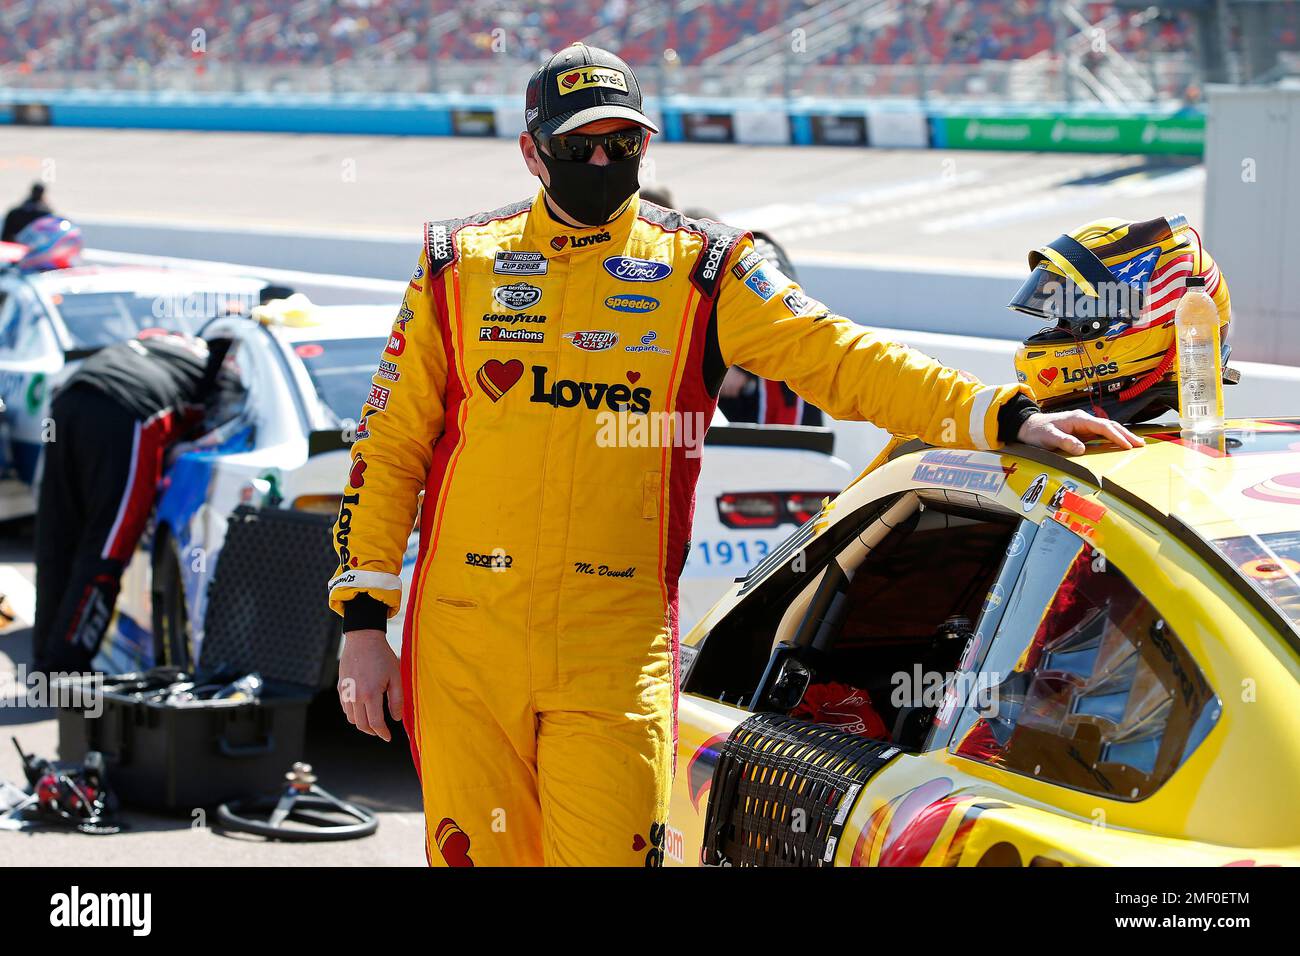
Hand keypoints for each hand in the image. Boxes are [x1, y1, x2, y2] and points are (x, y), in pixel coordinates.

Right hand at [338, 629, 402, 741]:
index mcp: (370, 694)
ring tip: (373, 721)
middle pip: (361, 725)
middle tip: (381, 732)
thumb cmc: (382, 656)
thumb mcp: (396, 677)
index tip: (388, 737)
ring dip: (362, 723)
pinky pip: (345, 707)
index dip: (382, 733)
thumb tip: (395, 718)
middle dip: (372, 732)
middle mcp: (355, 696)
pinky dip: (354, 713)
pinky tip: (363, 709)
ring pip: (351, 718)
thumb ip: (397, 699)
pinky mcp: (340, 687)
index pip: (375, 723)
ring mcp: (345, 692)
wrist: (363, 639)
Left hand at [1017, 409, 1144, 456]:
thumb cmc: (1037, 431)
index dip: (1116, 436)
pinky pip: (1102, 434)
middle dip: (1126, 435)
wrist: (1028, 426)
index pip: (1102, 427)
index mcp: (1078, 419)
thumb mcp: (1048, 437)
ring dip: (1123, 436)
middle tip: (1141, 444)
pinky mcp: (1082, 431)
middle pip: (1110, 426)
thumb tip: (1081, 448)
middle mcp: (1084, 420)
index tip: (1127, 445)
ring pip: (1108, 429)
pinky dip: (1113, 438)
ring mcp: (1084, 425)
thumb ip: (1064, 441)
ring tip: (1137, 444)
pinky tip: (1121, 444)